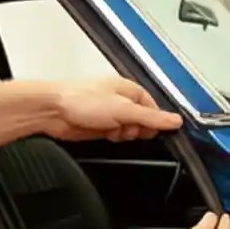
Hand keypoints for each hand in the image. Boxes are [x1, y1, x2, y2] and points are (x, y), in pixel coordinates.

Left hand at [44, 77, 182, 142]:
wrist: (54, 111)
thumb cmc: (81, 100)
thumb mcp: (124, 110)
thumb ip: (152, 118)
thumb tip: (175, 120)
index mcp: (130, 90)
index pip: (155, 109)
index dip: (154, 122)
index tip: (149, 130)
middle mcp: (121, 100)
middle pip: (143, 122)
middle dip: (136, 130)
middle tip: (126, 127)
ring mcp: (110, 114)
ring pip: (129, 131)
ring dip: (123, 135)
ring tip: (111, 129)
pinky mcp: (100, 126)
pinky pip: (116, 136)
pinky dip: (113, 138)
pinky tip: (105, 134)